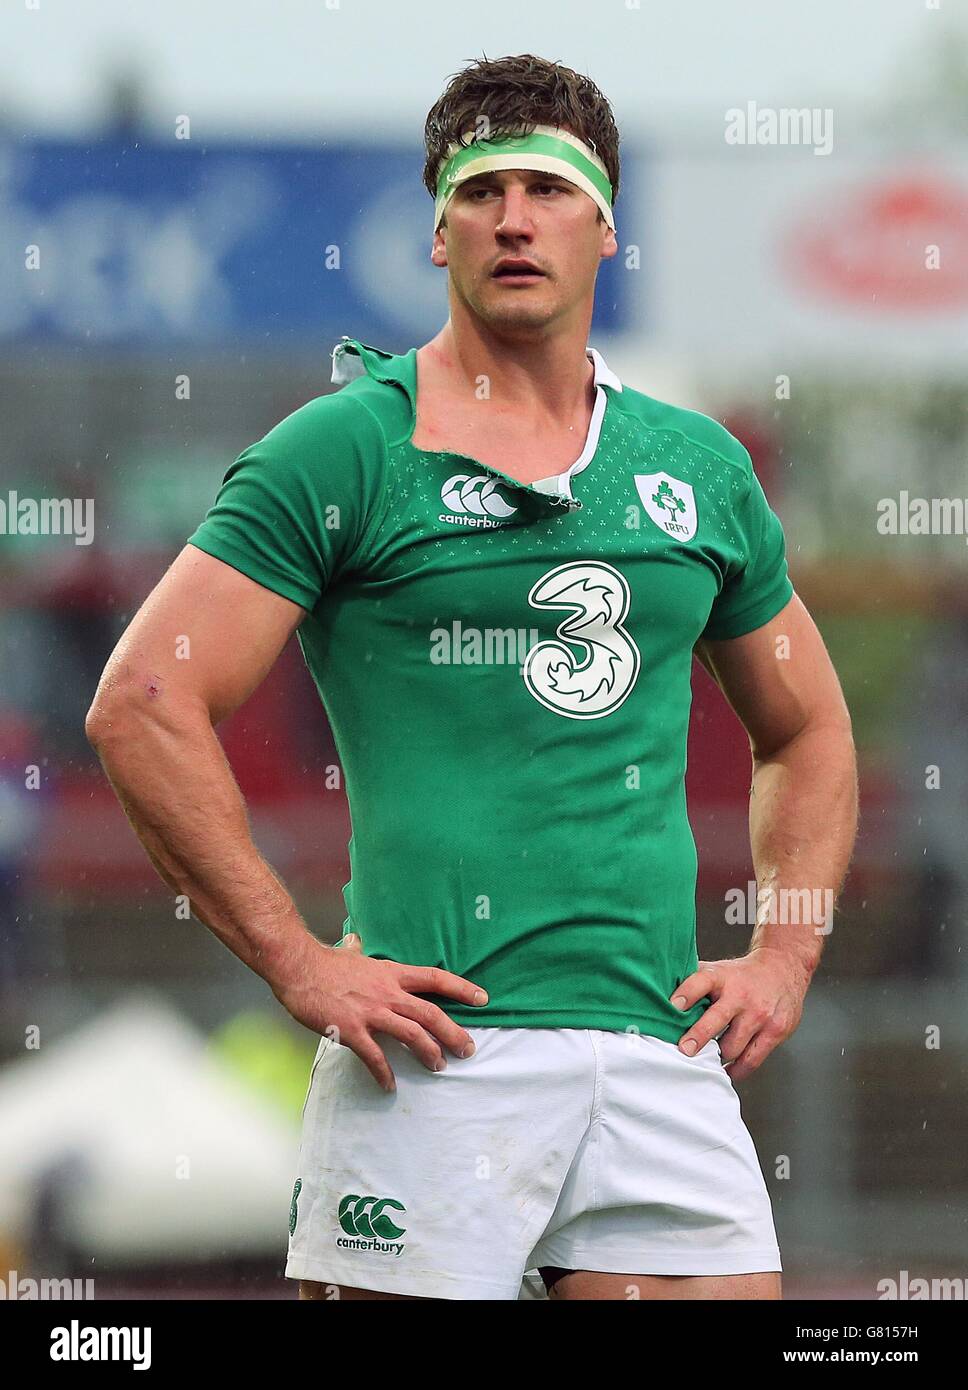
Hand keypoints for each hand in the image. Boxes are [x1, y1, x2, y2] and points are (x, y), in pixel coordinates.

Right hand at [269, 931, 488, 1092]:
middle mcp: (388, 993)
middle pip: (432, 1014)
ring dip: (429, 1054)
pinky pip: (374, 1057)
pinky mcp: (351, 1030)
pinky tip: (389, 1086)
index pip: (435, 979)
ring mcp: (371, 1012)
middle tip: (468, 1049)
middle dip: (454, 1034)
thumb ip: (357, 950)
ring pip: (412, 1035)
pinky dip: (384, 1074)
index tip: (483, 998)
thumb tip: (354, 941)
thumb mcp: (349, 953)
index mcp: (391, 973)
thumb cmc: (323, 961)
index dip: (462, 988)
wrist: (298, 967)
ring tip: (439, 1067)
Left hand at [669, 946, 811, 1080]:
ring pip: (732, 1046)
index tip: (672, 1006)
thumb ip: (693, 982)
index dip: (685, 993)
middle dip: (698, 1037)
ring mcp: (759, 1014)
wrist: (783, 969)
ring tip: (707, 1059)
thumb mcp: (718, 969)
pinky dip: (737, 1069)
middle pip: (716, 1019)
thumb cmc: (742, 975)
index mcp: (722, 976)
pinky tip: (728, 1070)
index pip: (700, 981)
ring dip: (717, 1055)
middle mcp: (741, 995)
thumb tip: (658, 995)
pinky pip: (752, 1059)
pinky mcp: (775, 1031)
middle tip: (684, 1050)